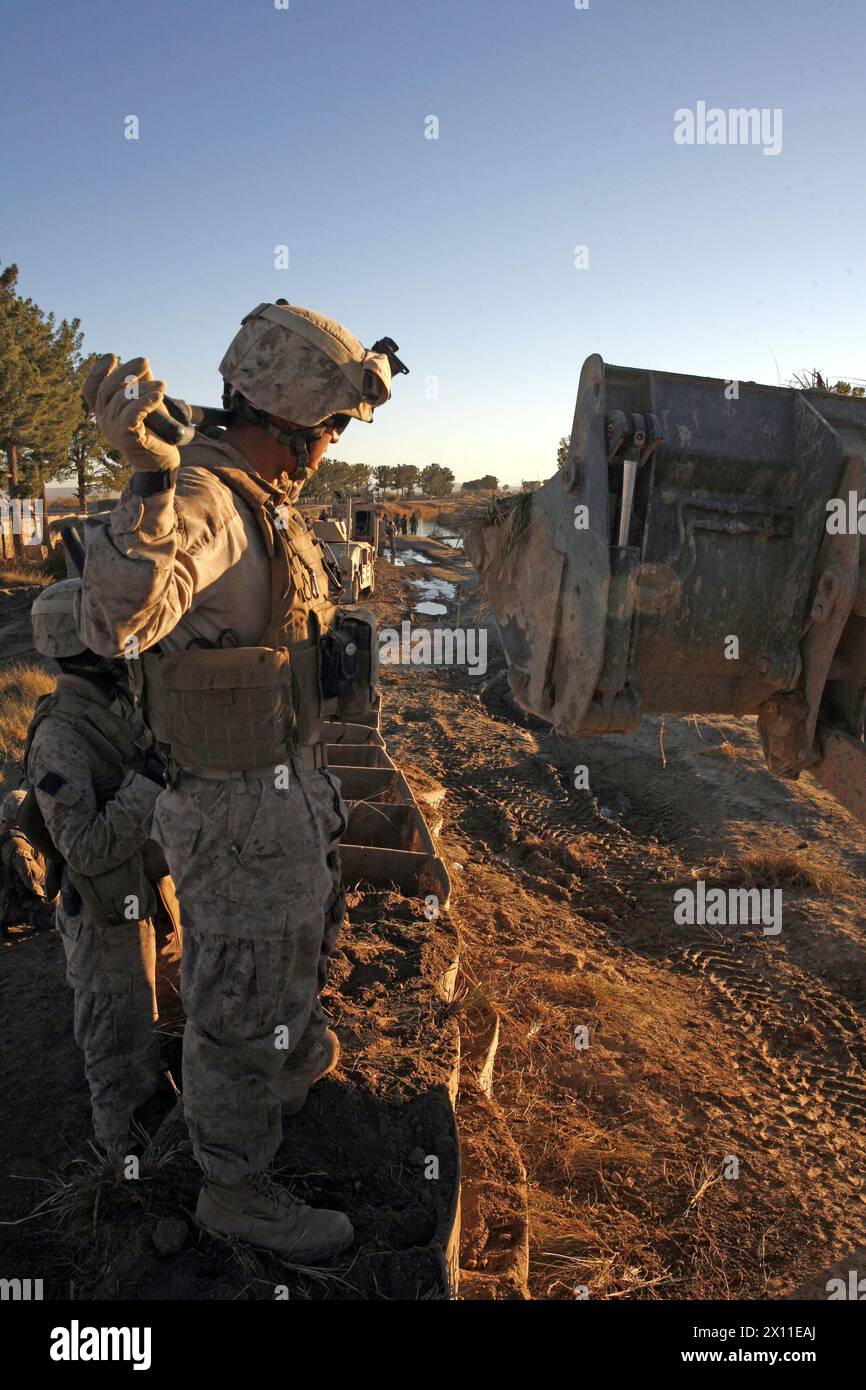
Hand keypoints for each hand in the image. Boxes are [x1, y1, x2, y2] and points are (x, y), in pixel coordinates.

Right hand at [83, 354, 180, 471]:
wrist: (159, 462)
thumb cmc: (153, 431)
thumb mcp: (145, 403)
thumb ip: (141, 384)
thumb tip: (143, 364)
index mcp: (103, 412)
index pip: (91, 388)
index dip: (98, 371)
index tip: (112, 356)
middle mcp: (103, 420)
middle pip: (108, 388)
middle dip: (127, 371)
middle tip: (145, 361)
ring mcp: (112, 429)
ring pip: (123, 399)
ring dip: (144, 388)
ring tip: (163, 385)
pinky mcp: (126, 436)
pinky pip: (132, 414)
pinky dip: (145, 402)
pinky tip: (158, 396)